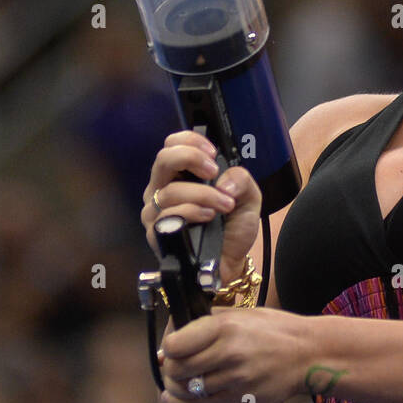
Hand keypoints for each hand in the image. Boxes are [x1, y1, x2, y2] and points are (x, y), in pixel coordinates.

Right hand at [140, 130, 261, 283]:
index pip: (172, 144)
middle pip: (163, 159)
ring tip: (224, 205)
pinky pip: (169, 216)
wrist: (230, 261)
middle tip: (213, 171)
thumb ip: (240, 178)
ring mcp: (156, 211)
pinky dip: (192, 212)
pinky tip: (208, 218)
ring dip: (202, 194)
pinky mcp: (155, 233)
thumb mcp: (247, 196)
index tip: (212, 153)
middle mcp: (163, 189)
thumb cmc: (232, 226)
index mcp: (180, 175)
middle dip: (191, 159)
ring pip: (170, 191)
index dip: (190, 141)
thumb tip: (222, 181)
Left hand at [158, 307, 310, 402]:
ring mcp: (234, 382)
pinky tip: (176, 399)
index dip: (169, 348)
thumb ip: (206, 324)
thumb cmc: (274, 331)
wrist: (308, 355)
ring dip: (176, 388)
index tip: (171, 349)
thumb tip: (173, 339)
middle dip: (170, 370)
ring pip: (187, 392)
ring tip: (176, 383)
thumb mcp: (240, 314)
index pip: (176, 345)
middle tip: (173, 367)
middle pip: (177, 371)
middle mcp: (228, 355)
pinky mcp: (240, 402)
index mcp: (225, 328)